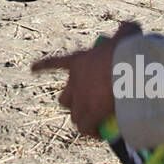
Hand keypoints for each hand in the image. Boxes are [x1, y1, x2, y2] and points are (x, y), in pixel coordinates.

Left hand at [32, 21, 141, 135]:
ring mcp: (80, 98)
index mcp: (79, 60)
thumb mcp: (126, 33)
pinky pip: (85, 128)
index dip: (44, 67)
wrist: (129, 67)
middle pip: (65, 97)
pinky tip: (99, 136)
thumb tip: (130, 27)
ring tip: (95, 124)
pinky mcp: (89, 113)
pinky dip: (91, 132)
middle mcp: (75, 80)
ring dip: (83, 119)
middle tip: (86, 105)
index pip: (55, 63)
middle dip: (73, 102)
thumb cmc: (129, 49)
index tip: (33, 69)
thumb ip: (125, 29)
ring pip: (74, 114)